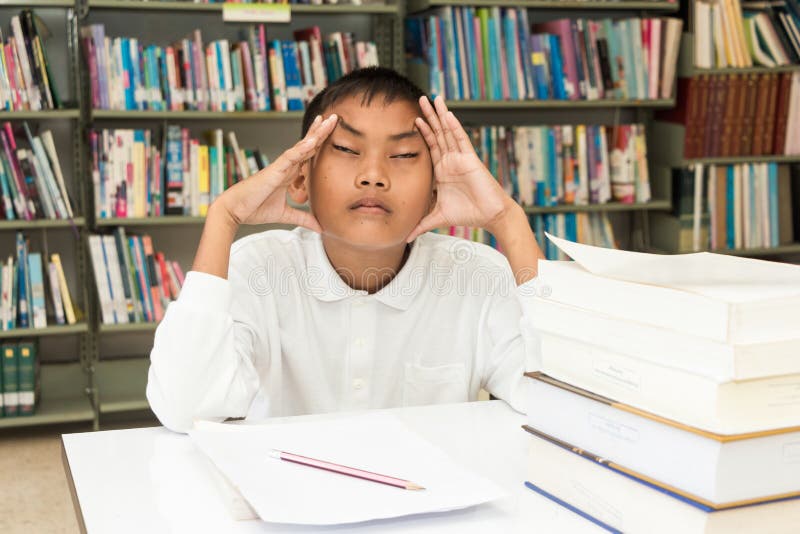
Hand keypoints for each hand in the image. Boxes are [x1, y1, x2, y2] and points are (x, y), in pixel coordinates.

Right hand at [216, 113, 337, 230]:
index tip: (333, 133)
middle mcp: (286, 166)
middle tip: (335, 117)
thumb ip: (303, 218)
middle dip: (321, 131)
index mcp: (289, 174)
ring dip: (315, 133)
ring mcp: (281, 166)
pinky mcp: (274, 170)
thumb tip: (321, 228)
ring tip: (327, 120)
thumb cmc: (255, 208)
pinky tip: (313, 140)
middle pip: (308, 145)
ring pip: (301, 146)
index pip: (309, 156)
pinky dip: (302, 149)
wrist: (234, 210)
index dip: (320, 144)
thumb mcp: (286, 215)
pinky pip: (290, 156)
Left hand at [405, 96, 515, 242]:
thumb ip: (421, 224)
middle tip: (420, 98)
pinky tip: (447, 114)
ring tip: (433, 98)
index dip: (422, 132)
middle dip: (429, 116)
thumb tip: (406, 237)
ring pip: (448, 132)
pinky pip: (461, 140)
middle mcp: (451, 160)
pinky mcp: (470, 159)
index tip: (411, 118)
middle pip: (437, 133)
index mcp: (442, 170)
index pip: (430, 146)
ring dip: (440, 115)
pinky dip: (454, 127)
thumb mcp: (438, 218)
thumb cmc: (468, 214)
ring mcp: (460, 158)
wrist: (490, 215)